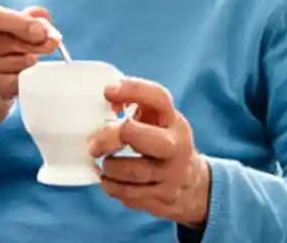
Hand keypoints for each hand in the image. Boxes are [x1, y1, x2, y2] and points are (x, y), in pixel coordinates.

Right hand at [0, 5, 58, 125]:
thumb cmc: (2, 57)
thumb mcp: (12, 34)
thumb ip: (28, 20)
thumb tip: (43, 15)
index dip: (22, 22)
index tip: (43, 30)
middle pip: (12, 41)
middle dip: (37, 43)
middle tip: (53, 43)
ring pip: (19, 62)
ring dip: (31, 64)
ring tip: (26, 66)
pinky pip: (17, 80)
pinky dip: (27, 79)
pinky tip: (24, 79)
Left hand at [87, 78, 210, 227]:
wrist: (192, 184)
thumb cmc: (163, 142)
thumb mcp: (158, 120)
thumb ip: (135, 104)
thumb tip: (107, 100)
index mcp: (174, 121)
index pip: (158, 98)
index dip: (132, 90)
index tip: (107, 91)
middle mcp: (176, 146)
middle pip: (137, 135)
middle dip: (109, 137)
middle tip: (93, 144)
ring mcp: (172, 174)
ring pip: (131, 170)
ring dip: (109, 167)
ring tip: (102, 162)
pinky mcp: (163, 197)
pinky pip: (129, 194)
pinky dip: (112, 187)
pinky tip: (108, 179)